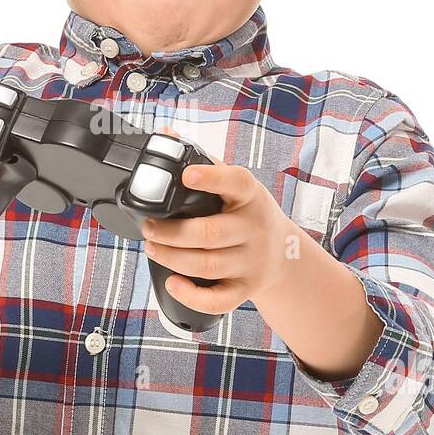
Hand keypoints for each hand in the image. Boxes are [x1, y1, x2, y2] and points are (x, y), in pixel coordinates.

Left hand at [138, 132, 298, 313]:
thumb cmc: (247, 213)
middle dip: (171, 232)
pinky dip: (191, 295)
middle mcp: (254, 228)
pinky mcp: (246, 287)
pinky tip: (174, 282)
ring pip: (206, 265)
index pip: (236, 182)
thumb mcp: (236, 186)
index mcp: (250, 195)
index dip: (212, 178)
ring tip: (152, 247)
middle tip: (149, 227)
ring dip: (172, 258)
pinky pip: (218, 299)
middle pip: (209, 233)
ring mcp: (252, 260)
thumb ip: (204, 162)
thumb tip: (167, 134)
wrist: (284, 253)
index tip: (187, 175)